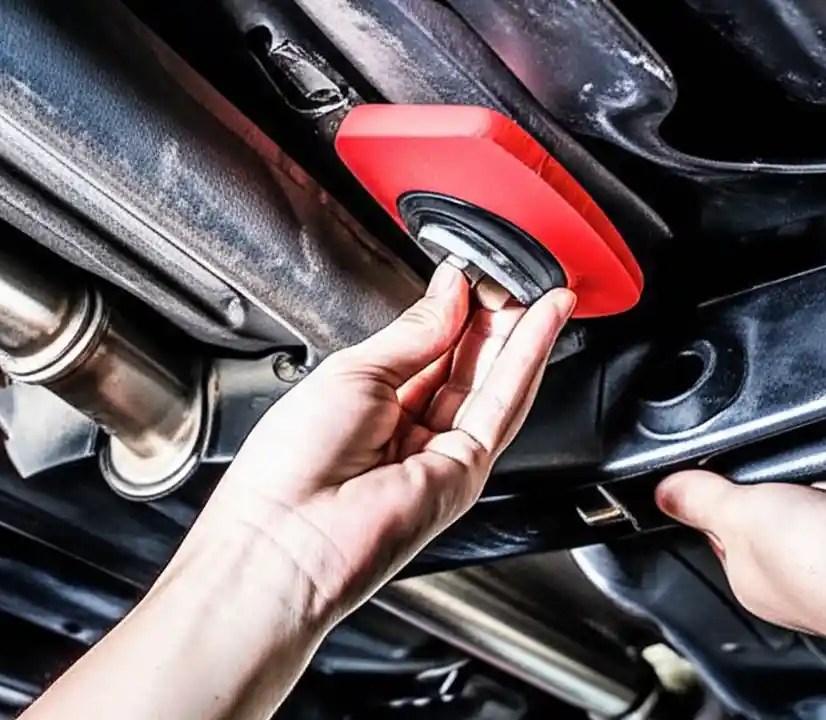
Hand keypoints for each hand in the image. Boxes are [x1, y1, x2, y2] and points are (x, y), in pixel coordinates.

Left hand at [205, 263, 575, 621]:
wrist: (286, 537)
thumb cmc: (290, 466)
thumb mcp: (352, 370)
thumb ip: (413, 332)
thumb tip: (449, 291)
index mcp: (369, 404)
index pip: (428, 347)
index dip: (454, 307)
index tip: (471, 271)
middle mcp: (407, 431)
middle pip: (465, 365)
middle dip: (491, 316)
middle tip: (509, 273)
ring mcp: (438, 454)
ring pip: (492, 383)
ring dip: (519, 334)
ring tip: (537, 288)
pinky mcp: (464, 472)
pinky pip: (501, 407)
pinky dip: (525, 362)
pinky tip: (539, 324)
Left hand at [657, 464, 825, 634]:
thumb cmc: (825, 570)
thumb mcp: (736, 519)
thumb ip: (700, 498)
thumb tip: (665, 492)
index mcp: (758, 572)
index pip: (725, 524)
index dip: (718, 495)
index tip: (708, 469)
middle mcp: (804, 554)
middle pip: (773, 490)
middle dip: (771, 473)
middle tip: (771, 472)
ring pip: (816, 468)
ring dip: (816, 461)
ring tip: (816, 473)